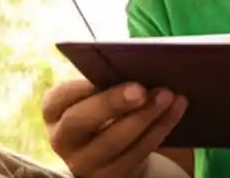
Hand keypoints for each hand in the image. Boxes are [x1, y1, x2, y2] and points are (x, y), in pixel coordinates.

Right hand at [43, 79, 187, 177]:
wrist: (113, 150)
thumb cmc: (105, 107)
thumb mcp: (94, 95)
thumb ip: (104, 82)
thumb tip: (135, 65)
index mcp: (54, 111)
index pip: (59, 98)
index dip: (81, 86)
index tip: (106, 69)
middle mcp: (62, 140)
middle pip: (81, 122)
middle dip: (112, 103)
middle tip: (140, 89)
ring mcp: (84, 164)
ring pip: (113, 142)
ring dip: (145, 116)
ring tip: (167, 95)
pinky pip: (138, 154)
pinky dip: (160, 129)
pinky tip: (176, 109)